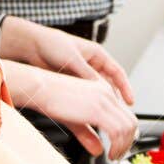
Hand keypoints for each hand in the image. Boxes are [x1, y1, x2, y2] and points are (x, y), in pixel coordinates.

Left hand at [2, 18, 133, 104]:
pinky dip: (89, 105)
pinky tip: (90, 115)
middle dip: (117, 100)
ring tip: (108, 118)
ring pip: (98, 93)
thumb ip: (86, 74)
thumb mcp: (73, 58)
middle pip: (110, 85)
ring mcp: (82, 75)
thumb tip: (99, 89)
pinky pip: (85, 96)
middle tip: (121, 114)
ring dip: (103, 104)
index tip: (131, 101)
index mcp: (97, 55)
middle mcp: (92, 65)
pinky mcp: (72, 83)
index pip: (117, 73)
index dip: (126, 88)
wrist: (32, 46)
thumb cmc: (53, 44)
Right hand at [19, 71, 137, 160]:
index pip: (126, 114)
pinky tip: (109, 154)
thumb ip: (88, 134)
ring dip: (123, 146)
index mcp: (103, 90)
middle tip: (120, 154)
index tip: (123, 146)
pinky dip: (117, 146)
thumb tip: (99, 150)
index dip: (129, 134)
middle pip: (131, 121)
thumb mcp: (74, 118)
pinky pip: (116, 131)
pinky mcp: (97, 109)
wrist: (40, 87)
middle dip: (129, 142)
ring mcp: (103, 100)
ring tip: (114, 156)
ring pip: (127, 128)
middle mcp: (107, 93)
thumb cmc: (51, 99)